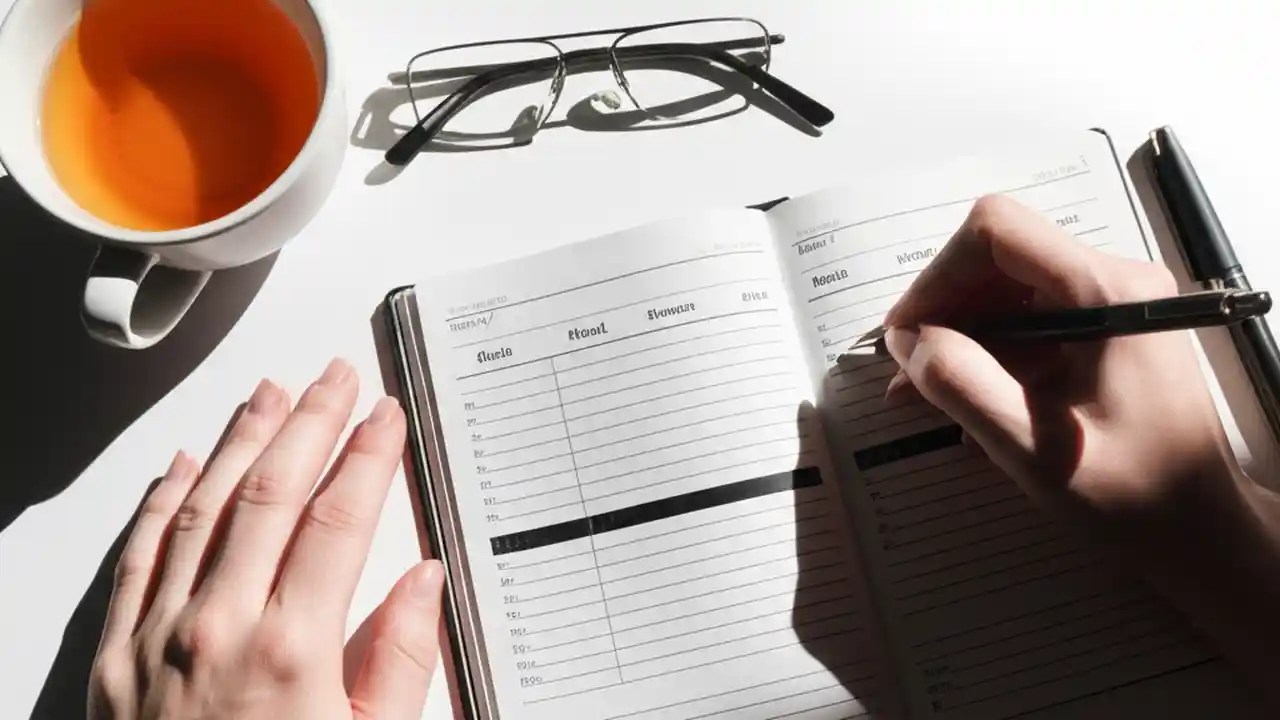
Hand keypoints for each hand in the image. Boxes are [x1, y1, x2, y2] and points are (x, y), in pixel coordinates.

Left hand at [88, 359, 444, 719]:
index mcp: (292, 651)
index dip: (367, 456)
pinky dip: (162, 499)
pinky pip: (138, 554)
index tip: (386, 416)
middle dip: (311, 423)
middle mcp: (216, 630)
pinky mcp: (113, 659)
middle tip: (337, 379)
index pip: (338, 519)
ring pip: (200, 507)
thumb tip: (420, 582)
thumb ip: (399, 662)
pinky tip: (183, 464)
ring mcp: (155, 640)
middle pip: (269, 493)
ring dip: (240, 441)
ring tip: (271, 396)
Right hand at [882, 195, 1279, 700]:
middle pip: (1000, 257)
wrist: (1202, 530)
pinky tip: (965, 400)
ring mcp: (1112, 304)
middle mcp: (1114, 281)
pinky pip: (1030, 321)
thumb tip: (906, 341)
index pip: (998, 233)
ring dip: (959, 333)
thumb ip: (963, 385)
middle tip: (905, 368)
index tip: (905, 334)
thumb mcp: (1034, 448)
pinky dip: (989, 352)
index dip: (937, 277)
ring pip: (1008, 289)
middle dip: (943, 308)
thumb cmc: (1132, 495)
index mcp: (1106, 293)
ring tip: (920, 390)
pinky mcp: (1106, 331)